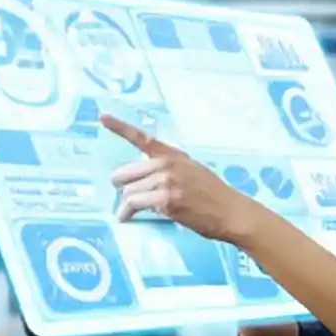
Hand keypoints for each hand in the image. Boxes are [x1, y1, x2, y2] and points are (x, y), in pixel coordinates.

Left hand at [100, 114, 261, 243]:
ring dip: (127, 204)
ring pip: (128, 191)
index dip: (120, 127)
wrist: (232, 212)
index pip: (142, 138)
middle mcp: (168, 164)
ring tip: (131, 212)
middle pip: (125, 172)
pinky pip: (134, 204)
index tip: (103, 117)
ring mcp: (167, 181)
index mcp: (173, 155)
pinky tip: (127, 218)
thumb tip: (143, 179)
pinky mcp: (166, 199)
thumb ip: (169, 169)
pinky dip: (127, 213)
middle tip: (125, 195)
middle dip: (122, 186)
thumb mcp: (193, 170)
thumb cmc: (213, 196)